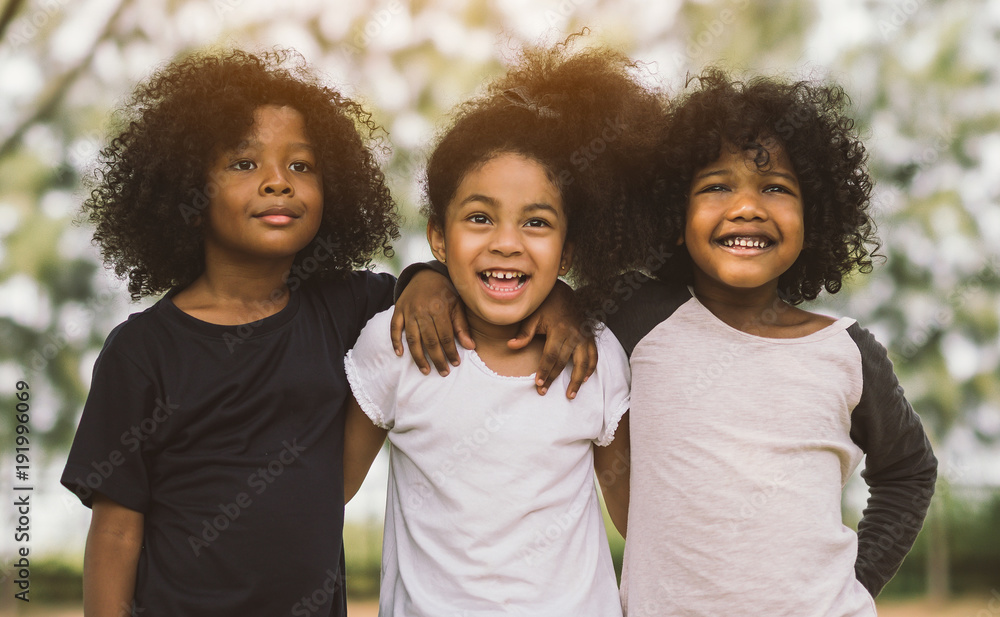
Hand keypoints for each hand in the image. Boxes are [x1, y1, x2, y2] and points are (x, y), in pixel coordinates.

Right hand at [391, 268, 475, 375]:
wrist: (425, 274)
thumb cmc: (445, 292)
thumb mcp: (457, 304)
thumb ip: (462, 326)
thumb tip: (471, 347)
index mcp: (439, 308)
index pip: (445, 336)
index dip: (451, 351)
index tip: (456, 363)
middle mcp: (422, 311)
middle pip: (429, 341)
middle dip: (437, 359)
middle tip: (443, 372)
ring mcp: (408, 311)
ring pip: (412, 338)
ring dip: (418, 357)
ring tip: (425, 370)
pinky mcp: (398, 310)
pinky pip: (394, 328)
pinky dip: (395, 341)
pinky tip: (400, 354)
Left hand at [508, 280, 597, 397]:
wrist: (564, 292)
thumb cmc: (546, 305)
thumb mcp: (533, 316)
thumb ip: (524, 333)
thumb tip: (511, 346)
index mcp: (559, 329)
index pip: (550, 355)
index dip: (544, 370)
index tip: (538, 383)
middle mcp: (574, 334)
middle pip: (564, 361)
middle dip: (554, 378)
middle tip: (543, 391)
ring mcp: (584, 336)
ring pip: (583, 362)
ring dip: (577, 380)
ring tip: (570, 394)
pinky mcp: (589, 337)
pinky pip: (594, 355)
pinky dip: (591, 368)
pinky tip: (585, 379)